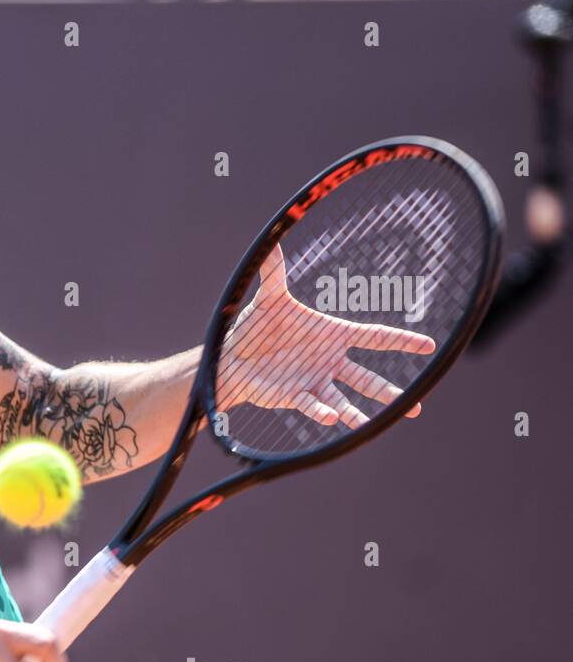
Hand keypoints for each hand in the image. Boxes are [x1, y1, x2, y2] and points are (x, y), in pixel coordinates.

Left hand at [216, 244, 434, 428]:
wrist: (233, 355)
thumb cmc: (256, 325)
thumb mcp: (269, 298)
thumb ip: (274, 272)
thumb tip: (272, 239)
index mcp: (334, 334)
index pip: (374, 337)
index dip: (400, 341)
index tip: (429, 346)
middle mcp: (330, 361)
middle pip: (367, 378)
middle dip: (390, 392)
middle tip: (416, 407)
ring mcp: (315, 381)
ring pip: (344, 400)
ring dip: (358, 413)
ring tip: (376, 423)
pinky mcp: (296, 396)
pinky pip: (312, 405)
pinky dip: (321, 411)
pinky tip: (330, 417)